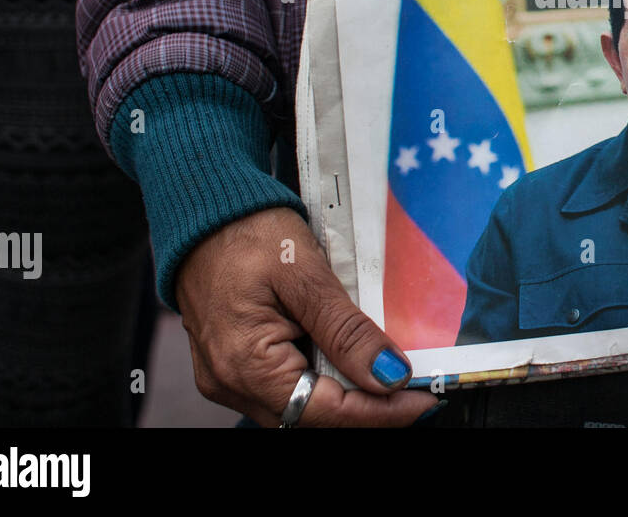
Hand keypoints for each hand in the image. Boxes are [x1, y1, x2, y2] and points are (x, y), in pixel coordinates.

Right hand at [175, 206, 437, 425]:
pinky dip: (322, 380)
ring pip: (301, 407)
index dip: (382, 411)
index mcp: (245, 366)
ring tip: (390, 371)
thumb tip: (389, 375)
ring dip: (346, 394)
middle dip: (368, 406)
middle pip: (313, 417)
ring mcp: (230, 379)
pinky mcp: (235, 366)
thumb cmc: (247, 233)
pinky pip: (286, 388)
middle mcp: (232, 384)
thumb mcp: (306, 275)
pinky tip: (351, 361)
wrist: (202, 211)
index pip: (326, 413)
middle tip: (416, 386)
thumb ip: (346, 331)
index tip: (425, 399)